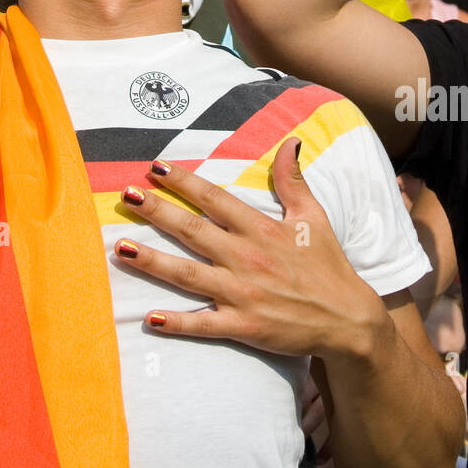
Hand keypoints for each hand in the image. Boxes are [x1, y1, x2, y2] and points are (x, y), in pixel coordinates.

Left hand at [114, 139, 383, 359]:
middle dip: (157, 212)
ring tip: (119, 249)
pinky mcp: (243, 326)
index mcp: (261, 229)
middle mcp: (247, 258)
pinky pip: (204, 324)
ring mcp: (242, 294)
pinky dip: (177, 323)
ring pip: (188, 275)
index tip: (155, 167)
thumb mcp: (314, 218)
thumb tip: (290, 141)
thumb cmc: (328, 267)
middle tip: (126, 196)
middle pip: (192, 231)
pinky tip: (150, 319)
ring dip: (152, 262)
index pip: (214, 199)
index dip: (184, 182)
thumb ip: (293, 181)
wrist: (348, 321)